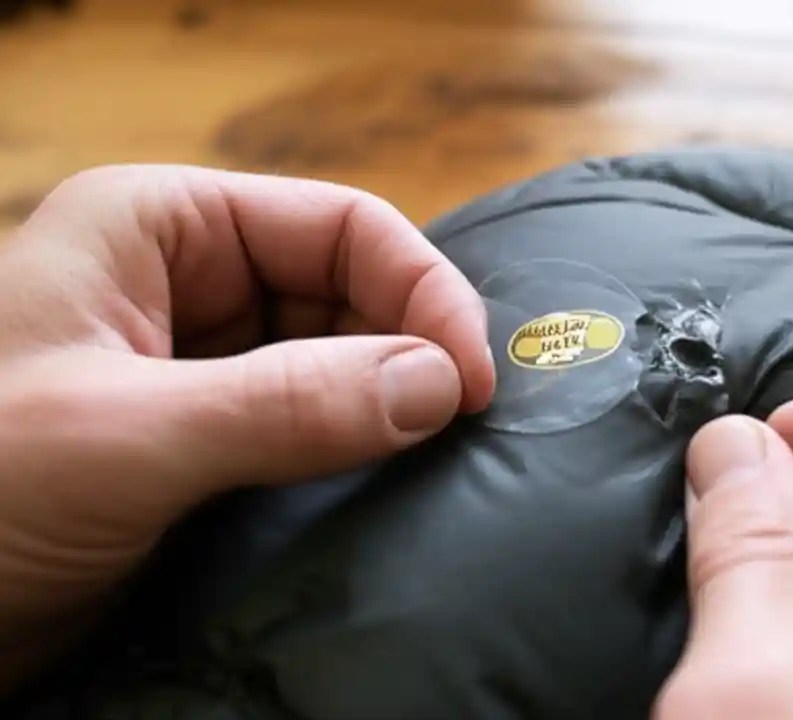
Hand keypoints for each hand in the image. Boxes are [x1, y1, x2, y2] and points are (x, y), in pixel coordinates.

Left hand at [0, 165, 493, 690]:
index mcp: (158, 230)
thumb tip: (438, 385)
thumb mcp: (121, 439)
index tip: (471, 381)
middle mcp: (185, 284)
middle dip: (411, 350)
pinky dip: (356, 452)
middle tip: (462, 429)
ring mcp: (197, 365)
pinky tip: (384, 484)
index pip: (340, 227)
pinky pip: (311, 427)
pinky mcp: (205, 442)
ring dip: (389, 405)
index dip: (420, 291)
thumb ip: (283, 405)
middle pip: (350, 291)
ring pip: (338, 361)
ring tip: (432, 460)